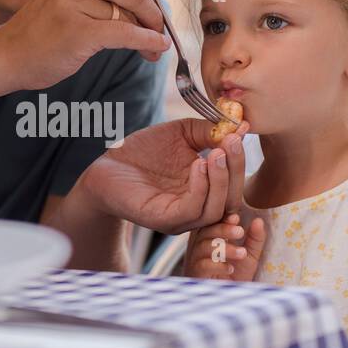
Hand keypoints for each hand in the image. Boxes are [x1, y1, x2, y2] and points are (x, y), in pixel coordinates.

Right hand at [0, 0, 171, 89]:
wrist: (9, 54)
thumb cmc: (46, 27)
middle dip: (155, 8)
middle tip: (159, 25)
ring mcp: (72, 1)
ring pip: (131, 12)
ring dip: (150, 31)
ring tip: (152, 46)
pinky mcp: (76, 30)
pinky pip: (126, 34)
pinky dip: (146, 42)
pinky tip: (153, 49)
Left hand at [76, 118, 250, 234]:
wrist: (106, 163)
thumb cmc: (143, 151)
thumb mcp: (182, 134)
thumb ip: (208, 132)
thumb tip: (238, 127)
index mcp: (203, 192)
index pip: (232, 184)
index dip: (239, 160)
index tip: (240, 133)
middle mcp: (195, 209)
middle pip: (230, 200)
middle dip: (235, 169)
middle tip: (231, 141)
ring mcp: (180, 218)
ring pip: (215, 209)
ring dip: (220, 179)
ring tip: (216, 153)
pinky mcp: (163, 220)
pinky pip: (191, 210)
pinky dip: (201, 188)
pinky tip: (198, 165)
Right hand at [184, 212, 265, 279]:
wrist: (231, 300)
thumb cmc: (236, 277)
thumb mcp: (250, 256)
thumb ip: (254, 239)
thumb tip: (258, 221)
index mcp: (212, 239)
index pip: (213, 223)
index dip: (223, 219)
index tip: (236, 217)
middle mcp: (201, 248)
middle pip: (206, 232)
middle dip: (224, 229)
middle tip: (240, 232)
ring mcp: (196, 261)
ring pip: (205, 247)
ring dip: (225, 248)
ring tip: (242, 253)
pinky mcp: (196, 275)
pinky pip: (203, 265)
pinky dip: (218, 265)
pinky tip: (230, 268)